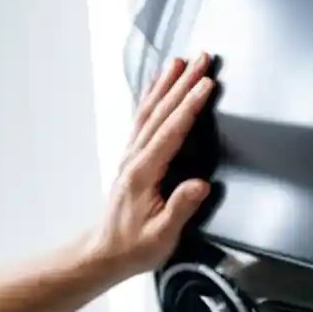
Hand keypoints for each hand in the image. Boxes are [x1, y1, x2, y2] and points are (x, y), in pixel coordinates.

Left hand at [89, 53, 215, 276]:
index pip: (171, 132)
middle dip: (184, 83)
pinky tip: (160, 84)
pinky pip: (143, 118)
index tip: (206, 85)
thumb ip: (180, 208)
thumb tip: (199, 185)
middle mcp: (134, 158)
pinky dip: (153, 96)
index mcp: (143, 173)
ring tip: (183, 61)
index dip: (190, 106)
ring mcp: (131, 155)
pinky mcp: (133, 157)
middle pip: (161, 112)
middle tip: (203, 59)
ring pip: (150, 110)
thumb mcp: (162, 236)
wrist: (105, 252)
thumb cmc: (134, 246)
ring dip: (168, 84)